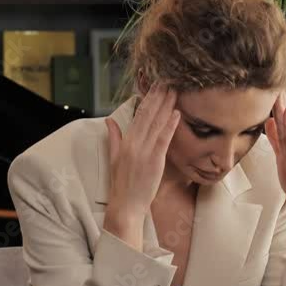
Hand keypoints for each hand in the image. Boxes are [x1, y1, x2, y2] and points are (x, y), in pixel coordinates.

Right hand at [103, 82, 179, 243]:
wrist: (125, 205)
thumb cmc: (122, 184)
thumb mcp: (114, 157)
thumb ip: (113, 137)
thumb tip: (109, 120)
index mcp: (126, 141)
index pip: (139, 114)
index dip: (149, 98)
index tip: (157, 84)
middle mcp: (134, 142)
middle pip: (148, 114)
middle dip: (159, 95)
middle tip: (169, 79)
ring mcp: (143, 151)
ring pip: (156, 123)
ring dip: (167, 105)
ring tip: (175, 90)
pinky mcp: (154, 161)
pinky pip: (163, 139)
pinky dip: (170, 125)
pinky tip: (177, 113)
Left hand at [264, 91, 285, 236]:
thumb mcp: (281, 154)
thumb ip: (275, 139)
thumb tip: (268, 123)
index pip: (278, 118)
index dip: (273, 103)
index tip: (268, 87)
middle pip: (283, 116)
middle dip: (277, 99)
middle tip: (273, 80)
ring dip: (283, 105)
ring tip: (279, 89)